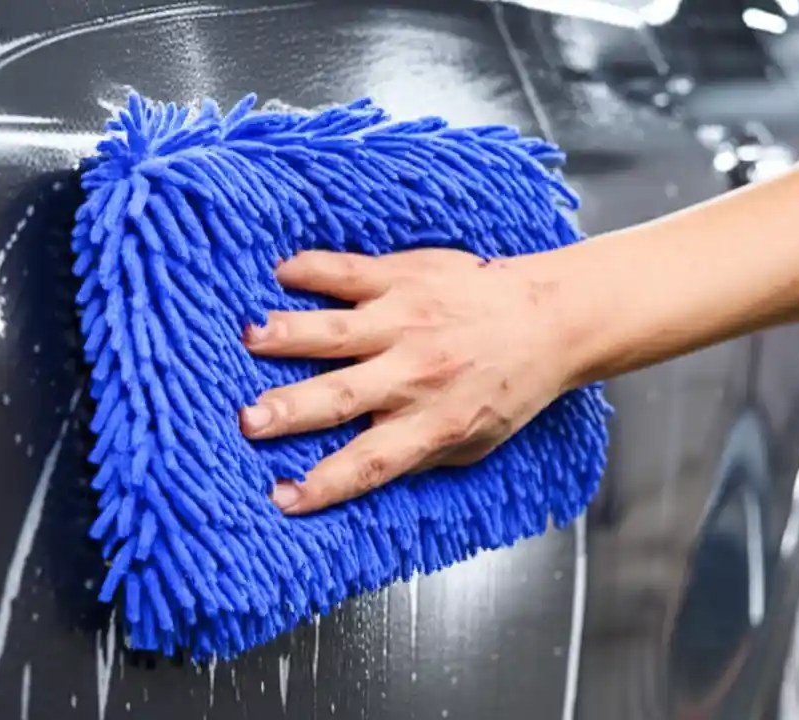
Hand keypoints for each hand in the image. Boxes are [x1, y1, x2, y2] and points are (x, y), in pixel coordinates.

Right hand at [241, 248, 577, 513]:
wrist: (551, 318)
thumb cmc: (510, 385)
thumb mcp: (476, 442)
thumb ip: (419, 457)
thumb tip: (361, 473)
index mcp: (432, 423)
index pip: (370, 462)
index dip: (324, 484)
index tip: (282, 498)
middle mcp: (415, 374)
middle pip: (341, 398)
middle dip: (291, 411)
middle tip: (247, 421)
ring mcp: (408, 321)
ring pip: (337, 330)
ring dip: (290, 334)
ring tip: (250, 337)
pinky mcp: (406, 276)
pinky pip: (349, 272)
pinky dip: (312, 270)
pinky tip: (279, 273)